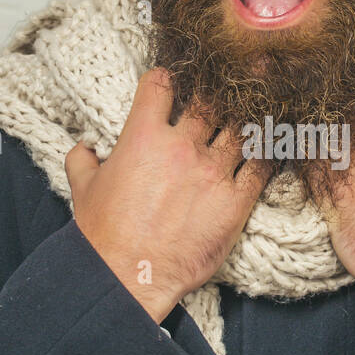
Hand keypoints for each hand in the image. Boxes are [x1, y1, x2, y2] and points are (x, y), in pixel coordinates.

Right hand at [65, 68, 271, 322]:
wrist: (127, 276)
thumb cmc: (102, 234)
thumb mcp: (83, 188)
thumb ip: (83, 160)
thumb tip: (84, 147)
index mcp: (143, 135)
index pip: (161, 84)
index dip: (168, 79)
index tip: (173, 83)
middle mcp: (181, 147)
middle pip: (210, 101)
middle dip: (216, 92)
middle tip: (225, 89)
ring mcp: (212, 172)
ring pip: (241, 128)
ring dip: (245, 120)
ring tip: (252, 114)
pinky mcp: (235, 201)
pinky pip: (261, 166)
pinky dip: (267, 152)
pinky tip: (272, 145)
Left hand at [314, 74, 354, 316]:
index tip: (354, 85)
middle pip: (344, 101)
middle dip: (331, 97)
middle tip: (316, 96)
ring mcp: (351, 169)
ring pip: (318, 127)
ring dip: (308, 121)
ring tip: (294, 114)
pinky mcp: (330, 196)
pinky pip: (305, 162)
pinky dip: (297, 152)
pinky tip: (289, 148)